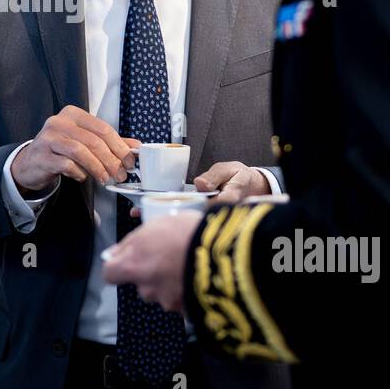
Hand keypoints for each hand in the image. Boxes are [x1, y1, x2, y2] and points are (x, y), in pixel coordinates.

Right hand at [10, 105, 138, 193]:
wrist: (31, 163)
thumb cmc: (60, 150)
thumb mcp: (84, 141)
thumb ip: (109, 142)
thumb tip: (134, 147)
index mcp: (73, 114)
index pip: (103, 128)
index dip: (120, 146)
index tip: (129, 161)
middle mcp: (59, 122)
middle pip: (93, 141)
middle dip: (111, 160)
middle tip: (120, 174)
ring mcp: (48, 138)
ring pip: (80, 152)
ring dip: (97, 167)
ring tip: (104, 178)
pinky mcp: (42, 156)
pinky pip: (67, 165)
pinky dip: (79, 173)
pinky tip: (82, 177)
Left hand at [102, 210, 202, 312]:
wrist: (224, 253)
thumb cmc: (188, 233)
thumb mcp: (154, 225)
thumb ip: (130, 243)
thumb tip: (114, 253)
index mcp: (133, 266)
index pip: (110, 274)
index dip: (117, 266)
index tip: (127, 258)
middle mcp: (146, 288)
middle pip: (140, 284)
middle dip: (151, 274)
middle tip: (169, 257)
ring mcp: (167, 301)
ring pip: (162, 293)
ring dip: (171, 283)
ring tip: (188, 264)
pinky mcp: (187, 311)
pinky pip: (183, 301)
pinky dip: (188, 292)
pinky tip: (199, 276)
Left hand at [128, 161, 267, 218]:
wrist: (251, 186)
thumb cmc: (240, 178)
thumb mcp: (231, 171)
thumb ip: (215, 176)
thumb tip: (200, 184)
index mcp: (222, 202)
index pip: (201, 208)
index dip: (180, 210)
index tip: (159, 207)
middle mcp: (211, 212)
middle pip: (185, 217)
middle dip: (161, 215)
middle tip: (139, 211)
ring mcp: (205, 215)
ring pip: (182, 218)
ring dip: (160, 215)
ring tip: (139, 212)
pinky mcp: (200, 213)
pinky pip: (183, 214)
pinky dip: (167, 213)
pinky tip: (150, 212)